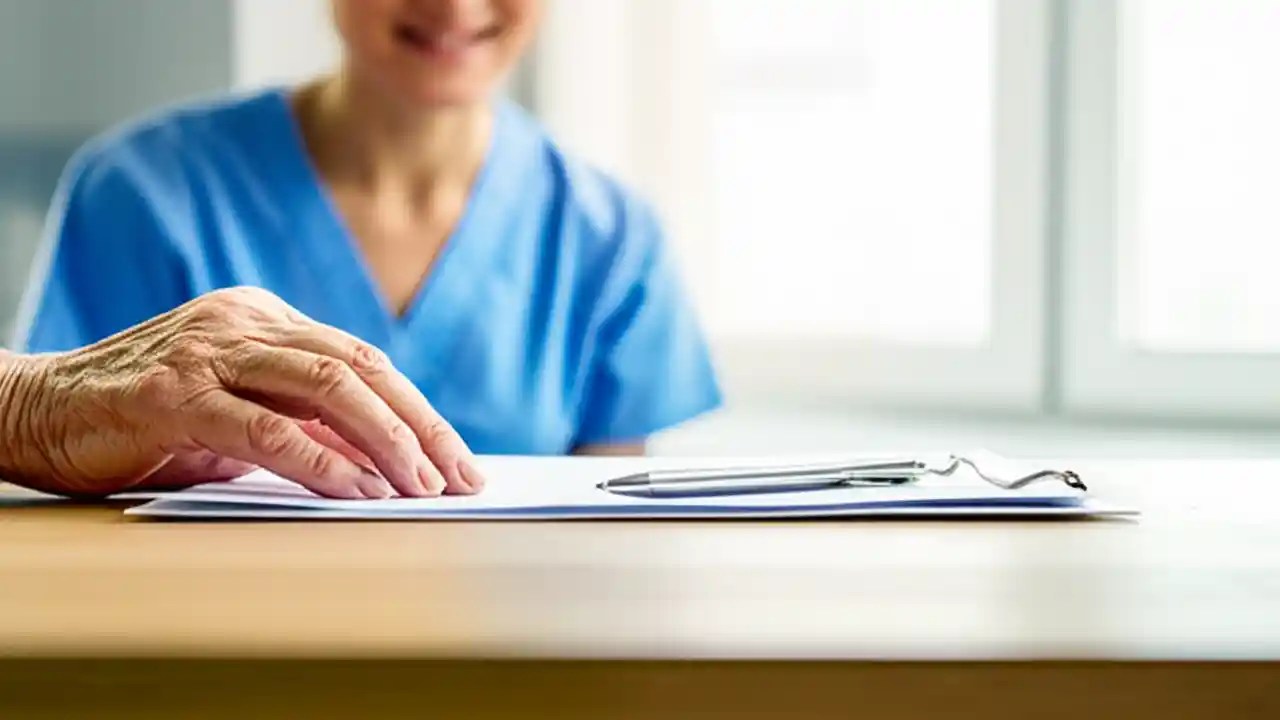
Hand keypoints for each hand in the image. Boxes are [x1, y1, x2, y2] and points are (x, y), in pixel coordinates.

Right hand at [1, 287, 483, 498]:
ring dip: (384, 440)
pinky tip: (355, 489)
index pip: (363, 361)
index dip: (418, 411)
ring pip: (323, 386)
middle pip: (359, 368)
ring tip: (420, 487)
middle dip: (419, 426)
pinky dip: (319, 459)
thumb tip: (385, 461)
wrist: (35, 412)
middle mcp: (243, 322)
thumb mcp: (237, 411)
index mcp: (266, 319)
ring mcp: (207, 351)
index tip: (457, 460)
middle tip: (458, 478)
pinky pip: (264, 425)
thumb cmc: (145, 421)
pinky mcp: (171, 393)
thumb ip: (301, 420)